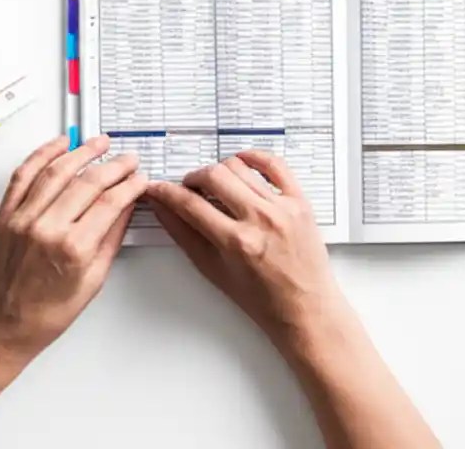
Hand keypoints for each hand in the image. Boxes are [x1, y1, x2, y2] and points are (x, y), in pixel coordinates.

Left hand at [0, 134, 145, 365]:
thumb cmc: (43, 315)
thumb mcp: (92, 283)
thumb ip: (109, 240)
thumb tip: (124, 209)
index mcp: (74, 249)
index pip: (111, 202)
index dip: (129, 185)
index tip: (139, 178)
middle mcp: (47, 228)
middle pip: (88, 182)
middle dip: (113, 166)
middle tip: (126, 159)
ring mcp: (22, 218)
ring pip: (56, 171)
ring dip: (80, 152)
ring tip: (98, 143)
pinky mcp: (4, 214)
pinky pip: (23, 175)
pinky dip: (42, 154)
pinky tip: (58, 145)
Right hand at [143, 151, 343, 350]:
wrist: (305, 308)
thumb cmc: (263, 299)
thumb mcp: (214, 270)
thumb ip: (184, 235)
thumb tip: (164, 209)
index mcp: (237, 243)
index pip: (190, 204)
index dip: (166, 192)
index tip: (158, 188)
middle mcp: (261, 220)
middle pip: (213, 176)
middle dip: (191, 178)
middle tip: (187, 188)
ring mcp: (283, 208)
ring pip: (238, 166)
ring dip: (218, 170)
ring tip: (215, 184)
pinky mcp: (300, 201)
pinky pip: (275, 164)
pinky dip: (254, 156)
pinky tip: (242, 162)